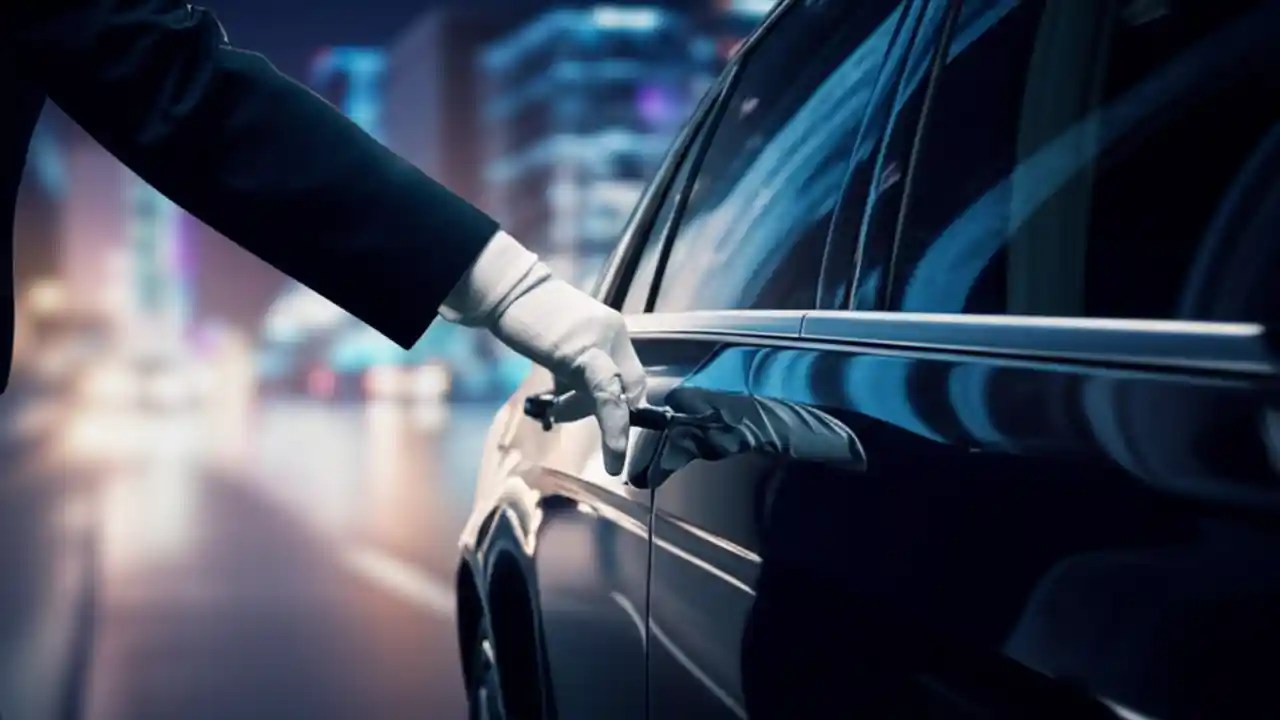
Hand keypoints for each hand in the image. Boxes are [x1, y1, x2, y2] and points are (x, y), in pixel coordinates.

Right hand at [441, 232, 645, 474]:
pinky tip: (613, 453)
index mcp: (612, 329)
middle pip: (632, 386)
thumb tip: (571, 405)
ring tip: (569, 424)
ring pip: (619, 394)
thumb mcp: (559, 345)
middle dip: (616, 418)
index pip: (630, 375)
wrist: (506, 289)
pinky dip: (614, 427)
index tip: (611, 431)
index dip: (622, 406)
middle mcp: (615, 332)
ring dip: (607, 424)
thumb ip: (572, 371)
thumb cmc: (524, 317)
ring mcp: (602, 340)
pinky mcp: (583, 351)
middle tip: (600, 440)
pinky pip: (607, 395)